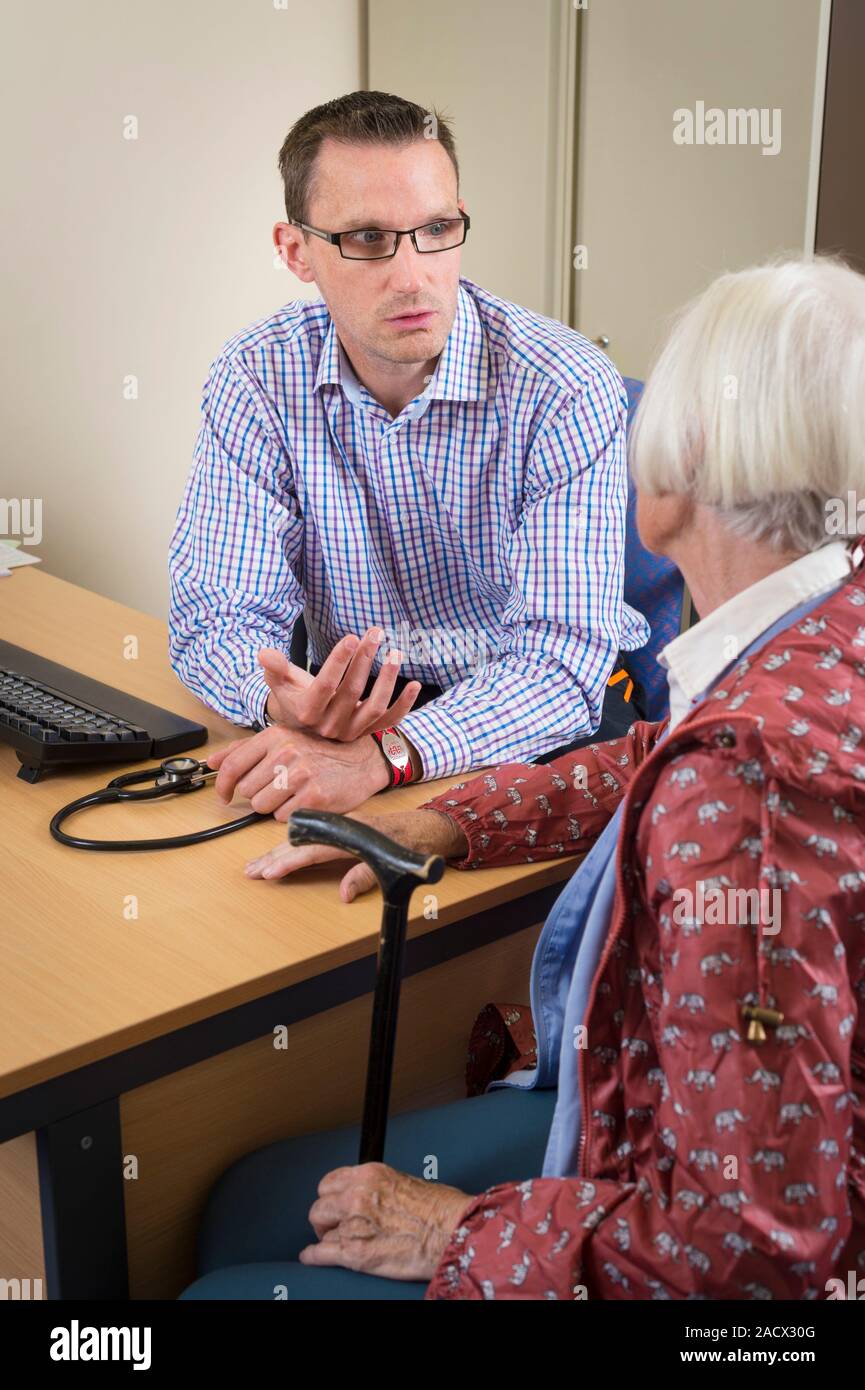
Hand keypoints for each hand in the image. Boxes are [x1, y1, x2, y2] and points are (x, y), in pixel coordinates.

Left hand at [207, 724, 389, 820]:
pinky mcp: (313, 797)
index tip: (223, 795)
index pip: (233, 765)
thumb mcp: (284, 739)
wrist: (361, 761)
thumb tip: (212, 761)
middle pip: (247, 790)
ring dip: (273, 806)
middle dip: (258, 794)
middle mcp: (286, 752)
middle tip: (277, 787)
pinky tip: (304, 800)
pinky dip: (290, 814)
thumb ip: (245, 749)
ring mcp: (301, 775)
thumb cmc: (319, 752)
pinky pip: (283, 817)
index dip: (221, 784)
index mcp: (275, 735)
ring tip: (291, 793)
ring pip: (262, 806)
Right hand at [244, 808, 467, 898]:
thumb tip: (343, 894)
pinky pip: (311, 837)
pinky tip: (279, 853)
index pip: (313, 849)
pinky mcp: (341, 828)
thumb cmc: (413, 844)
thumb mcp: (395, 865)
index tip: (269, 871)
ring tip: (257, 865)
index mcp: (353, 834)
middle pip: (301, 843)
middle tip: (251, 871)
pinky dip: (291, 846)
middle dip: (274, 857)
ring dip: (278, 852)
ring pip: (303, 839)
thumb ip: (367, 877)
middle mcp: (343, 826)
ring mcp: (341, 826)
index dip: (290, 861)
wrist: (427, 826)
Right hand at [259, 628, 421, 739]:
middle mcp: (329, 726)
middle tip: (375, 632)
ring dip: (388, 680)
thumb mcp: (279, 680)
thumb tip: (264, 653)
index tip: (350, 637)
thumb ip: (274, 666)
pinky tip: (415, 684)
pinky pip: (389, 722)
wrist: (302, 724)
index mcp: (307, 712)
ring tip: (395, 652)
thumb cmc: (292, 694)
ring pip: (373, 707)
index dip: (338, 662)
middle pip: (351, 691)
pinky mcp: (366, 733)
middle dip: (364, 659)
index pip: (325, 685)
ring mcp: (350, 732)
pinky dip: (404, 705)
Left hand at [298, 1162, 472, 1281]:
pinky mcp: (356, 1253)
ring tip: (333, 1242)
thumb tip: (373, 1199)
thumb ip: (380, 1189)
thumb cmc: (442, 1209)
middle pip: (320, 1205)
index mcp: (370, 1174)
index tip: (334, 1203)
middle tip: (333, 1225)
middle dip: (326, 1217)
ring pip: (322, 1230)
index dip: (332, 1196)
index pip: (331, 1181)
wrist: (454, 1231)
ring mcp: (354, 1224)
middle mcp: (357, 1195)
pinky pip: (321, 1254)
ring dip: (327, 1237)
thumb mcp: (406, 1182)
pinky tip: (311, 1257)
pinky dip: (314, 1257)